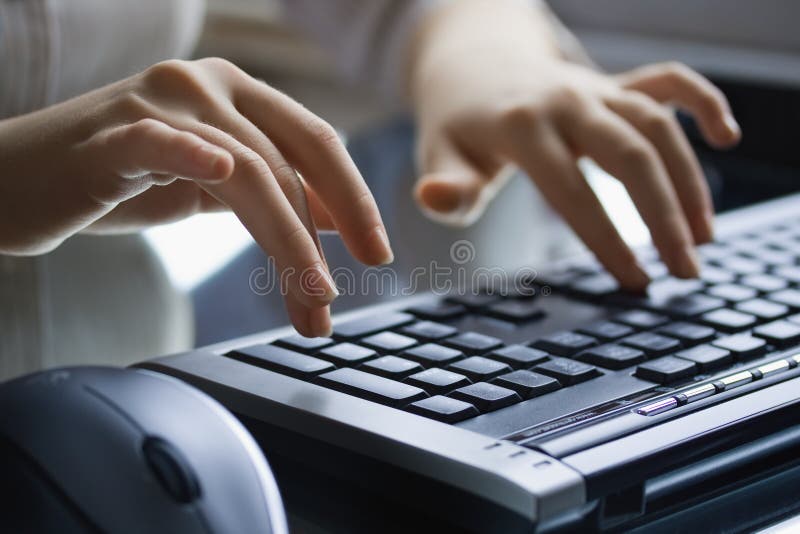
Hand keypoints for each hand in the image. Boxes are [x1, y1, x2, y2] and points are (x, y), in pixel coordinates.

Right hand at [0, 58, 392, 335]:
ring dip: (285, 243)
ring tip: (306, 301)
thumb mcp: (210, 185)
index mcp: (236, 93)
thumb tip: (335, 216)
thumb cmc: (117, 181)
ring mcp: (159, 103)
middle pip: (288, 163)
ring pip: (247, 171)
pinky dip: (191, 155)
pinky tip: (222, 175)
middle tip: (334, 300)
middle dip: (322, 239)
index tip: (376, 251)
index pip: (315, 142)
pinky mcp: (110, 134)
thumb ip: (270, 192)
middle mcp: (206, 86)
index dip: (353, 197)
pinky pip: (159, 139)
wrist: (19, 180)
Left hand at [409, 0, 739, 289]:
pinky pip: (668, 81)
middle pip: (630, 155)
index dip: (608, 239)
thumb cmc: (459, 124)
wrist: (476, 65)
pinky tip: (726, 137)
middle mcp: (566, 101)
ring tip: (703, 237)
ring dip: (688, 180)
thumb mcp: (439, 155)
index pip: (572, 191)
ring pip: (657, 125)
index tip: (636, 283)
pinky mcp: (612, 83)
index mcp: (521, 127)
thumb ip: (447, 185)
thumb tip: (433, 196)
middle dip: (663, 216)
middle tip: (686, 272)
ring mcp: (593, 88)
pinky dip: (703, 101)